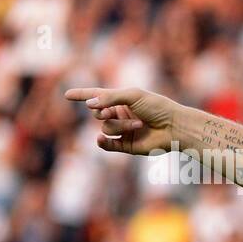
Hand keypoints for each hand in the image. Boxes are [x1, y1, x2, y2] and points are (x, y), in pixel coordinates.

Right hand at [64, 86, 180, 154]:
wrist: (175, 127)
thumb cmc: (158, 107)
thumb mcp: (133, 95)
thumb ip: (109, 97)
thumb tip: (89, 105)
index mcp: (121, 100)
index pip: (97, 96)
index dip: (82, 95)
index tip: (67, 95)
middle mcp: (120, 115)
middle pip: (98, 113)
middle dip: (103, 112)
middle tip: (110, 112)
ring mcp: (123, 131)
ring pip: (107, 128)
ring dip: (121, 125)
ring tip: (140, 124)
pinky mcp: (127, 146)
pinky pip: (107, 145)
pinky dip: (103, 142)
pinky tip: (100, 139)